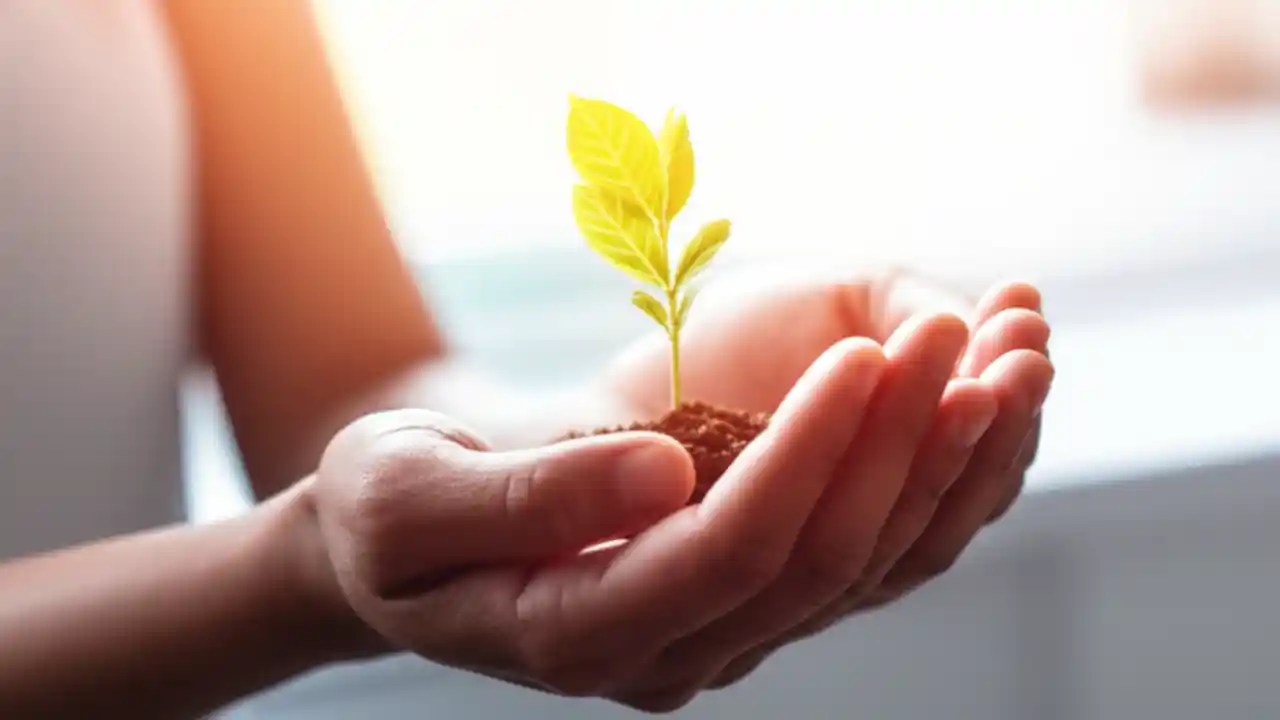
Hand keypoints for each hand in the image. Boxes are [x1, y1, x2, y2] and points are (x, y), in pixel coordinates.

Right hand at [302, 314, 1012, 710]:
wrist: (397, 544)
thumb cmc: (385, 510)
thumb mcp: (409, 497)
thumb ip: (526, 499)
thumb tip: (664, 474)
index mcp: (576, 632)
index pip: (726, 553)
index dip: (802, 458)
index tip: (862, 353)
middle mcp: (663, 654)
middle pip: (812, 563)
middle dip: (888, 448)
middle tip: (949, 331)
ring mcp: (707, 635)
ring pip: (849, 567)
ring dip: (921, 464)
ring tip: (981, 358)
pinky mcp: (732, 598)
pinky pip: (845, 551)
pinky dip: (905, 480)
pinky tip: (948, 403)